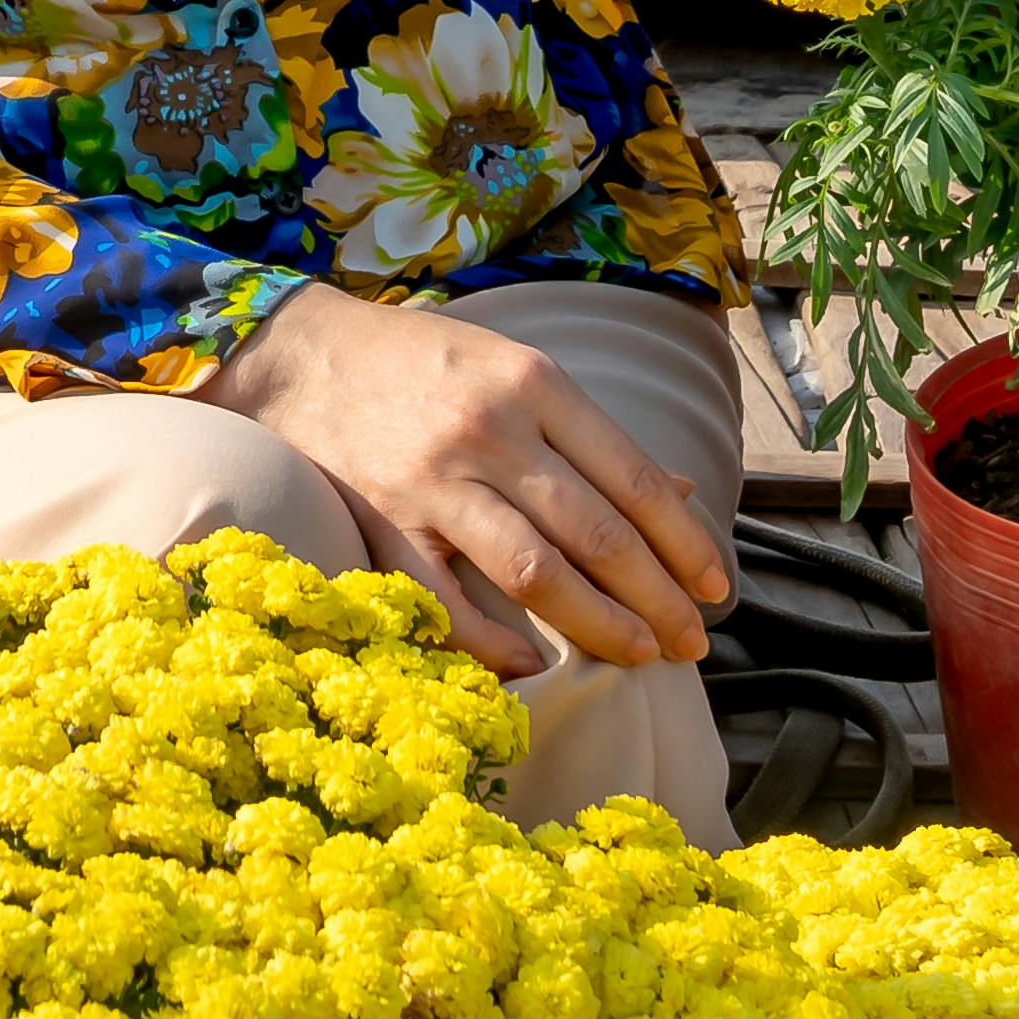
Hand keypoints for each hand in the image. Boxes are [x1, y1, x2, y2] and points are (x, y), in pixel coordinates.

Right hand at [223, 285, 731, 677]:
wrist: (299, 354)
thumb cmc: (425, 365)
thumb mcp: (517, 370)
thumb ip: (594, 435)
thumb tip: (680, 496)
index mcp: (535, 385)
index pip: (635, 482)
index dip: (686, 545)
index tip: (719, 589)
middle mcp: (490, 432)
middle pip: (597, 534)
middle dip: (659, 598)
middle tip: (694, 642)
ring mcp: (432, 482)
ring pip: (536, 572)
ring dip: (600, 624)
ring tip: (642, 654)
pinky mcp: (380, 524)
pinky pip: (445, 601)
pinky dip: (493, 642)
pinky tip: (535, 664)